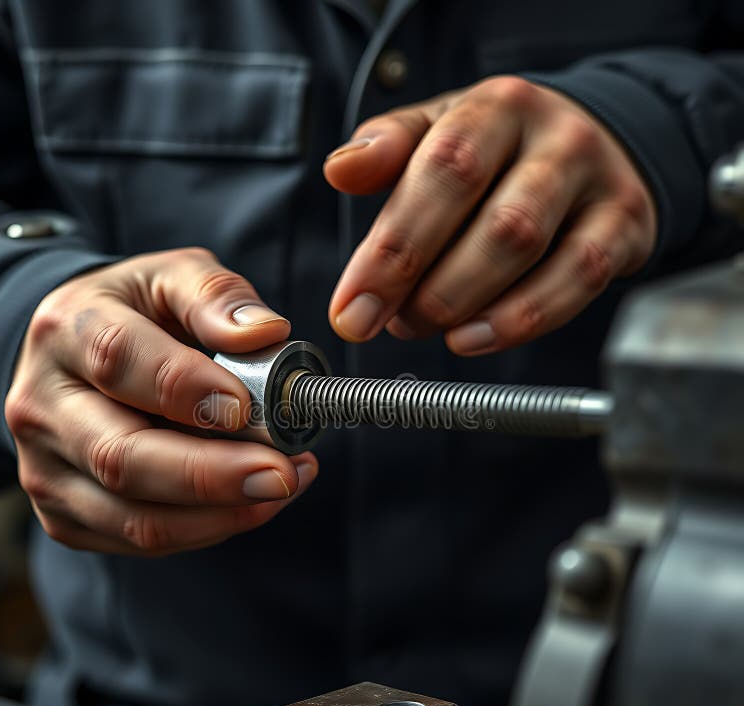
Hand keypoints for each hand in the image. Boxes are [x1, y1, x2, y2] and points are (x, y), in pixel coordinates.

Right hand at [5, 248, 317, 555]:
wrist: (74, 358)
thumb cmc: (135, 315)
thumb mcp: (172, 277)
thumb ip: (216, 296)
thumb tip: (265, 333)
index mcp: (66, 330)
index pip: (117, 360)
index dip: (185, 388)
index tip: (245, 407)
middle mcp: (41, 406)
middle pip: (121, 458)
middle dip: (211, 475)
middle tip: (282, 474)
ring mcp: (46, 469)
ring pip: (134, 519)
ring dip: (221, 514)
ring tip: (284, 485)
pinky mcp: (64, 515)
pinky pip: (139, 541)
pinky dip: (206, 530)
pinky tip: (252, 502)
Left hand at [325, 76, 656, 353]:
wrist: (586, 147)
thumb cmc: (494, 151)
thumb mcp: (437, 132)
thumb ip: (386, 150)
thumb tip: (340, 169)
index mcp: (496, 107)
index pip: (442, 172)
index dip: (392, 249)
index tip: (351, 308)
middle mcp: (555, 138)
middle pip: (493, 219)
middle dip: (427, 287)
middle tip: (388, 325)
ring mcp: (597, 183)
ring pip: (532, 251)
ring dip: (466, 304)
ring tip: (422, 327)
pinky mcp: (625, 227)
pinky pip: (578, 280)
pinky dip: (522, 319)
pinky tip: (473, 339)